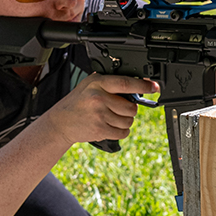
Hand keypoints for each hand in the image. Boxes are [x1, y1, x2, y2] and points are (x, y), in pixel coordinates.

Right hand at [42, 73, 159, 145]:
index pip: (125, 83)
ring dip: (124, 122)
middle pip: (131, 107)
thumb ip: (110, 83)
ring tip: (111, 118)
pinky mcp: (100, 129)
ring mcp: (100, 114)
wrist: (61, 122)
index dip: (143, 85)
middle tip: (118, 109)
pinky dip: (120, 131)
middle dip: (129, 110)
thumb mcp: (90, 85)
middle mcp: (99, 98)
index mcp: (98, 83)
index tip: (154, 87)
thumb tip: (137, 84)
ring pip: (128, 121)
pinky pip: (122, 132)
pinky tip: (110, 126)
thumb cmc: (78, 102)